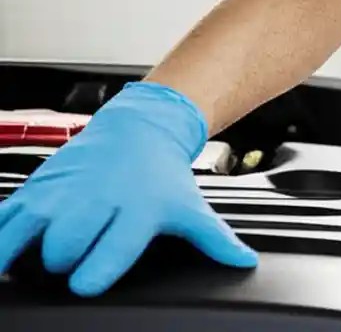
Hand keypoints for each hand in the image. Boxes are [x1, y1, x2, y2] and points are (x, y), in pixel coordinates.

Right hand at [0, 82, 257, 295]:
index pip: (106, 255)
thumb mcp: (191, 208)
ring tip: (33, 262)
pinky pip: (2, 220)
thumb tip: (244, 262)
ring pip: (25, 235)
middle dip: (63, 266)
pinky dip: (0, 238)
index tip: (88, 283)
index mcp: (135, 210)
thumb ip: (215, 240)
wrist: (138, 130)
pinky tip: (5, 253)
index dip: (93, 276)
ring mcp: (61, 192)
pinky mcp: (34, 187)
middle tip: (73, 262)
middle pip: (63, 251)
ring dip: (24, 255)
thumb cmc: (163, 177)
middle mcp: (95, 199)